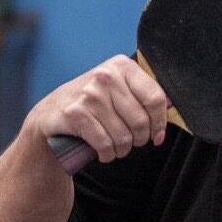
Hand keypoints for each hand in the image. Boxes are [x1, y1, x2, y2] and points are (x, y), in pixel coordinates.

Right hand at [24, 54, 169, 166]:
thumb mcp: (118, 90)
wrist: (51, 114)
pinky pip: (105, 144)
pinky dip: (108, 154)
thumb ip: (142, 95)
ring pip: (123, 136)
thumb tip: (171, 109)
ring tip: (117, 148)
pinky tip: (105, 153)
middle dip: (140, 139)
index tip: (158, 135)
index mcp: (121, 66)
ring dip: (123, 149)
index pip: (156, 98)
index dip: (160, 122)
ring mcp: (88, 94)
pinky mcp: (74, 114)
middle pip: (141, 121)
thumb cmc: (92, 104)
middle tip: (133, 142)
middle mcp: (105, 76)